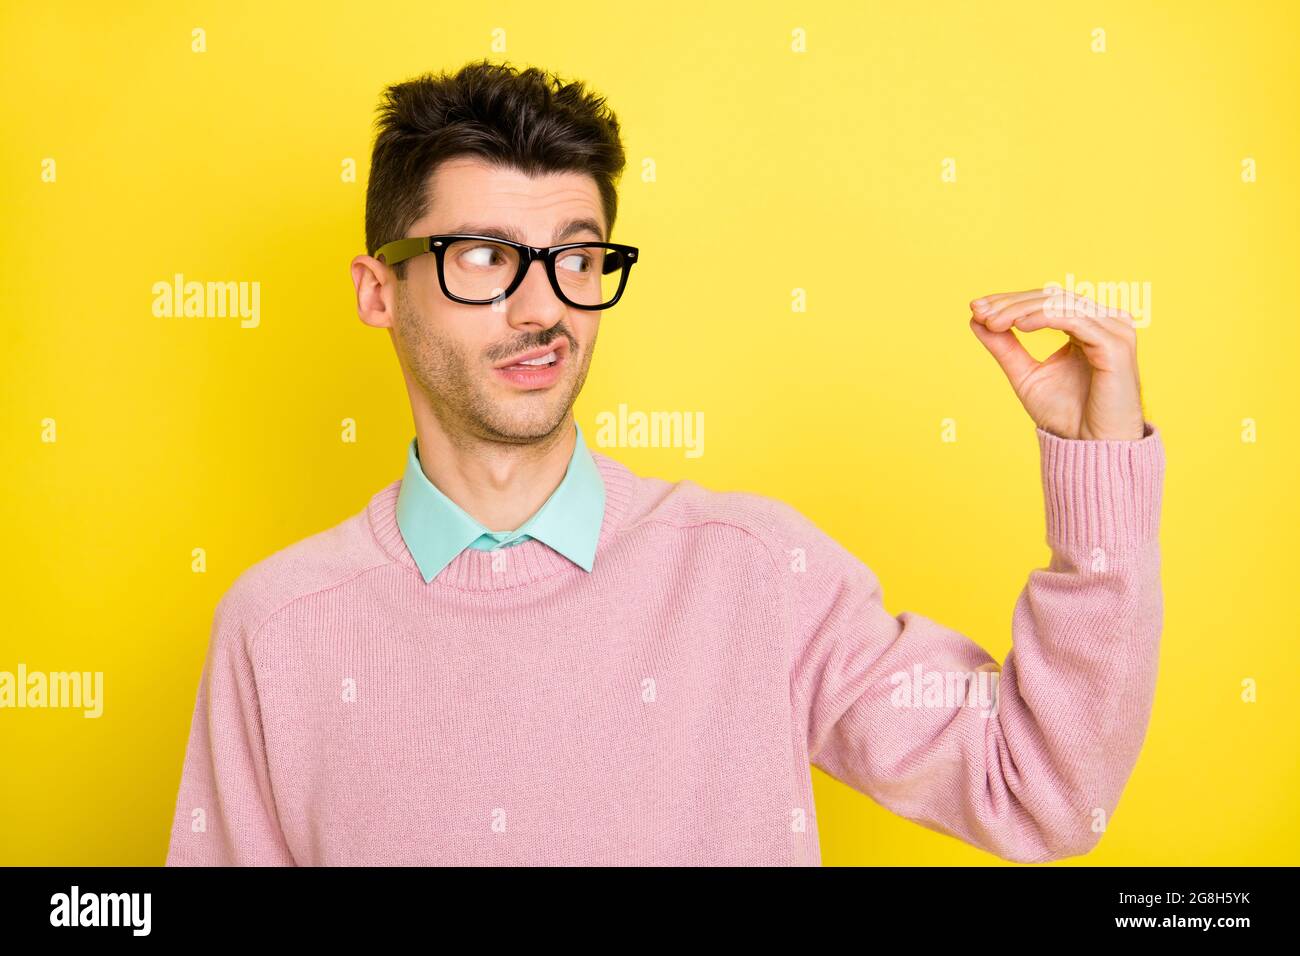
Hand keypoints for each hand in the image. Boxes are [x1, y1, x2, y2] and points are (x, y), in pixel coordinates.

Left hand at [968, 287, 1145, 440]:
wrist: (1091, 448)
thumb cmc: (1066, 415)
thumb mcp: (1026, 374)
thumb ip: (1005, 347)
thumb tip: (976, 319)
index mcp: (1088, 326)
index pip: (1046, 301)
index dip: (1010, 300)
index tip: (975, 307)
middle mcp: (1106, 322)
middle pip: (1053, 298)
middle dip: (1011, 303)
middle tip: (979, 311)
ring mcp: (1115, 331)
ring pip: (1062, 305)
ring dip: (1022, 309)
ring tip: (992, 321)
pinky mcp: (1115, 345)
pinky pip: (1075, 320)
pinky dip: (1044, 318)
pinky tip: (1018, 325)